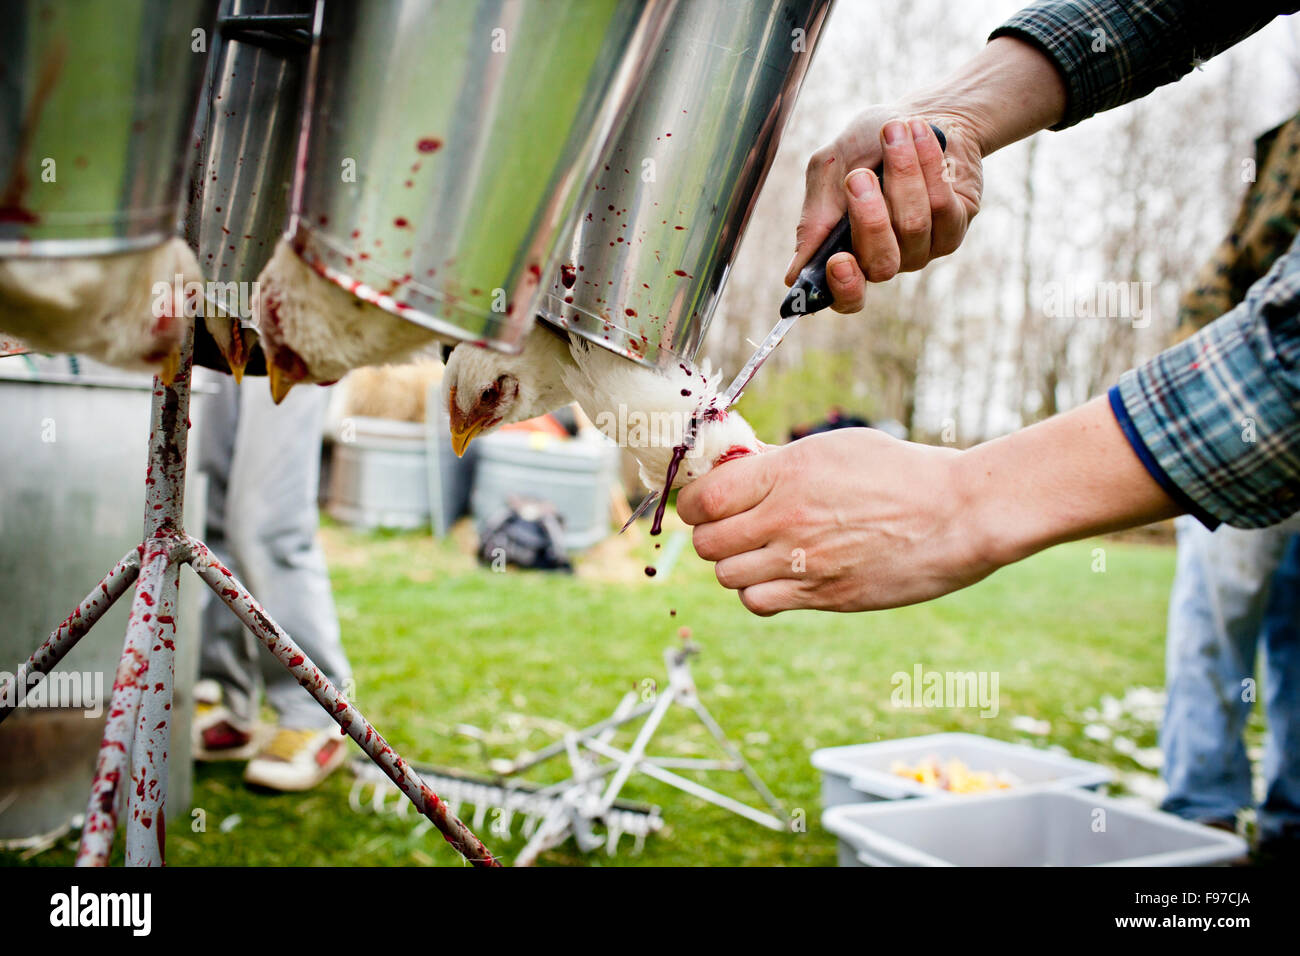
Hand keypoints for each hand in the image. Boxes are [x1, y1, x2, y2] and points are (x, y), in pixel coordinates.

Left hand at [677, 428, 994, 614]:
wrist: (959, 515)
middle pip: (707, 542)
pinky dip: (758, 594)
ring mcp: (802, 562)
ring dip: (734, 566)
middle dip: (712, 535)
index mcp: (786, 473)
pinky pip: (758, 603)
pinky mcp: (822, 596)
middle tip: (732, 527)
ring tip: (759, 552)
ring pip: (726, 577)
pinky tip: (778, 578)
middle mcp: (786, 519)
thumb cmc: (902, 472)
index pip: (702, 499)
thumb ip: (779, 461)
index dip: (693, 503)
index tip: (703, 503)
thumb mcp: (836, 449)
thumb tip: (735, 466)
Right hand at [785, 106, 983, 312]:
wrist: (913, 118)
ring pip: (912, 227)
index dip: (843, 288)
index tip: (837, 261)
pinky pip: (942, 205)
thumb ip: (815, 217)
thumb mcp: (829, 171)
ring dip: (902, 173)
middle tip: (858, 176)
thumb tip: (796, 272)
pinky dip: (927, 163)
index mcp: (848, 255)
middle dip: (869, 218)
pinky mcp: (955, 226)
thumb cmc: (865, 148)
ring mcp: (923, 248)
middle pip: (881, 263)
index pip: (847, 297)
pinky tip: (918, 133)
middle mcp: (886, 259)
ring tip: (893, 130)